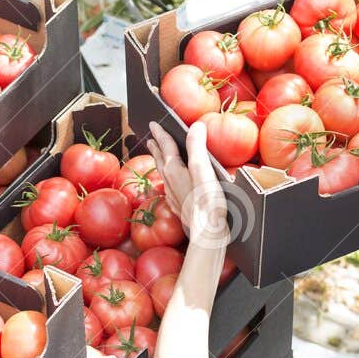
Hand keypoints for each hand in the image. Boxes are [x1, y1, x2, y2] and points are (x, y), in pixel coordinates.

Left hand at [147, 121, 229, 246]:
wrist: (208, 234)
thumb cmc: (207, 202)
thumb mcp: (203, 169)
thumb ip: (197, 146)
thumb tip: (195, 126)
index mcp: (174, 170)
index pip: (166, 146)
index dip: (161, 133)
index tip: (153, 123)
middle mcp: (170, 181)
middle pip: (161, 160)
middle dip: (156, 148)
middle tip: (150, 139)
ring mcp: (174, 195)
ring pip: (164, 174)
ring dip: (160, 162)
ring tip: (158, 156)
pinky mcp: (180, 207)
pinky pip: (169, 188)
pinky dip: (168, 180)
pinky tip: (170, 184)